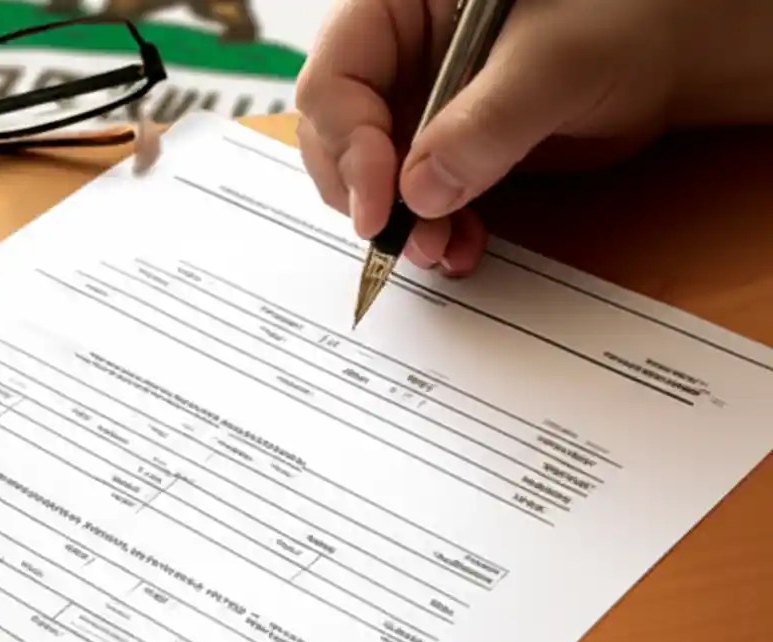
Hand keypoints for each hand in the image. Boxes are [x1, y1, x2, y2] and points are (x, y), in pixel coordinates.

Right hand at [295, 0, 772, 275]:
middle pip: (338, 132)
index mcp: (396, 5)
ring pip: (372, 173)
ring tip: (439, 251)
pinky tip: (461, 246)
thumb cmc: (623, 16)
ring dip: (400, 222)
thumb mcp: (553, 61)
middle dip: (367, 192)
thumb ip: (485, 123)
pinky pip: (415, 196)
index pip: (335, 78)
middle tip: (401, 237)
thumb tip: (419, 192)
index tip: (381, 203)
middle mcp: (395, 53)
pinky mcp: (445, 144)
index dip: (347, 144)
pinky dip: (434, 228)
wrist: (672, 48)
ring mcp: (417, 100)